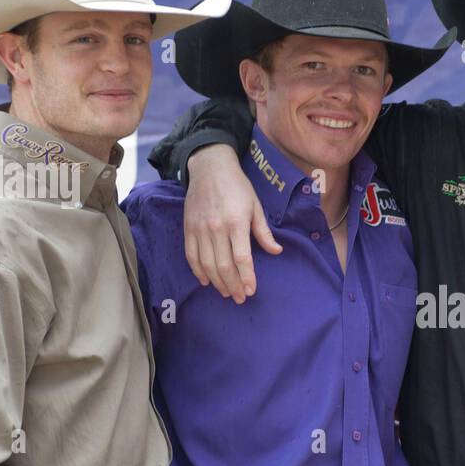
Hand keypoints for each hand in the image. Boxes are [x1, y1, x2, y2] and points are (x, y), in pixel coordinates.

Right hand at [183, 144, 281, 301]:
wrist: (210, 167)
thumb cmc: (237, 186)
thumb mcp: (256, 206)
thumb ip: (263, 231)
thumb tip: (276, 251)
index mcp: (236, 222)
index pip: (242, 258)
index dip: (247, 277)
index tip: (251, 291)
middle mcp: (216, 228)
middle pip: (224, 266)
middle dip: (233, 286)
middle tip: (240, 298)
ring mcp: (200, 229)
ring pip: (206, 264)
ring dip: (217, 282)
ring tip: (227, 292)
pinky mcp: (188, 228)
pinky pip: (191, 255)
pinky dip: (198, 271)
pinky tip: (206, 281)